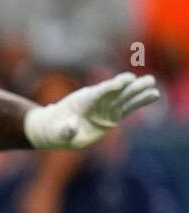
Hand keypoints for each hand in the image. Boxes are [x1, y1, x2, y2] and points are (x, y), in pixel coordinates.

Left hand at [24, 72, 158, 149]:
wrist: (58, 129)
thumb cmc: (58, 130)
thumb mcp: (59, 133)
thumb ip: (67, 129)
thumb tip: (72, 124)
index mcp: (82, 102)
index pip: (99, 93)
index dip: (111, 87)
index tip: (124, 80)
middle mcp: (96, 103)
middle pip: (115, 93)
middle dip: (130, 86)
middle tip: (146, 79)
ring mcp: (106, 108)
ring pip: (124, 98)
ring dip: (138, 91)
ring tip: (152, 82)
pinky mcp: (113, 116)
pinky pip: (129, 107)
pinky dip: (140, 101)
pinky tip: (154, 94)